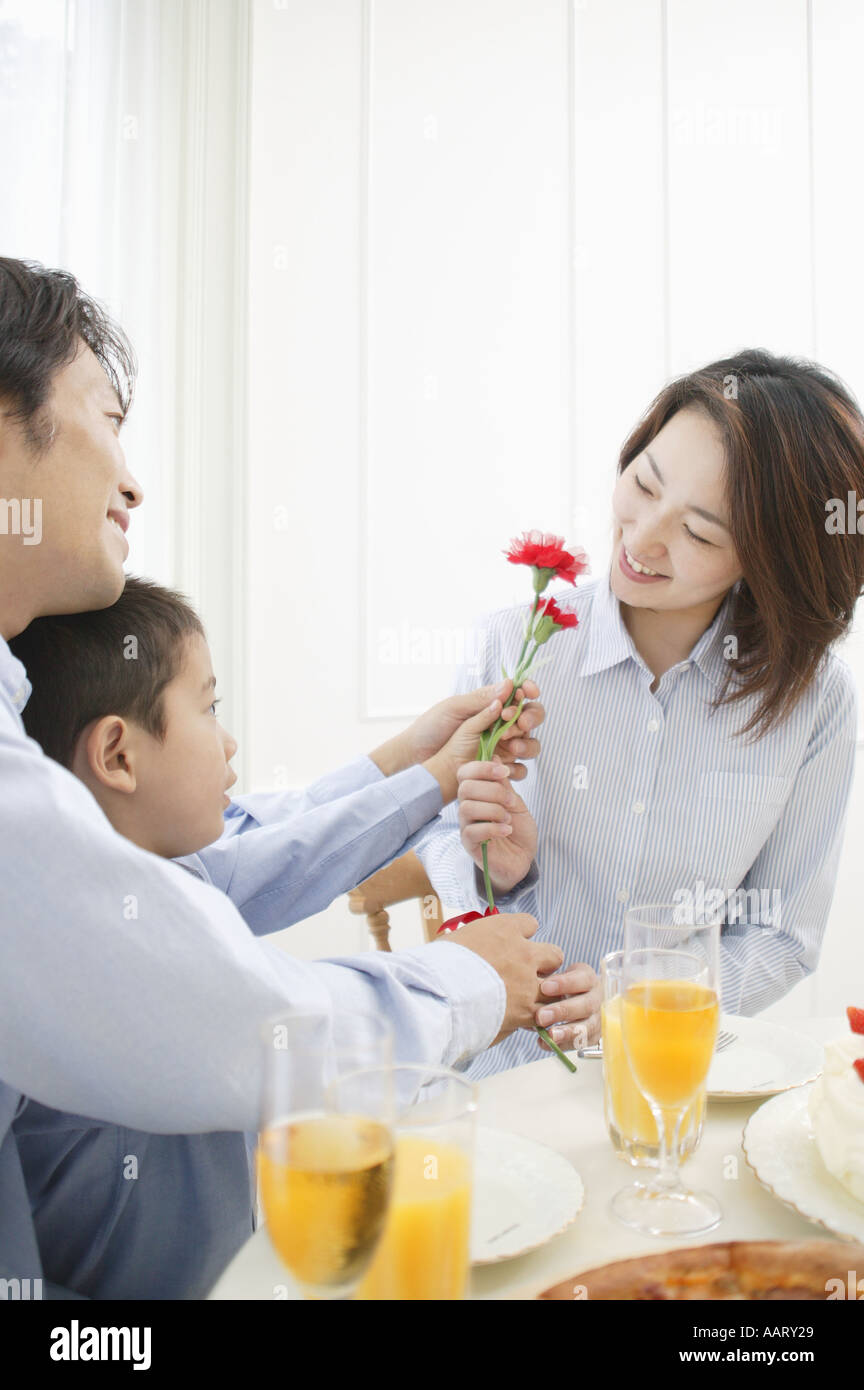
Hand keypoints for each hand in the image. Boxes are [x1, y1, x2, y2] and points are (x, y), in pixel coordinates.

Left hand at [369, 678, 544, 779]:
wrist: (417, 760)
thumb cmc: (430, 729)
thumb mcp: (453, 708)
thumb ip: (481, 700)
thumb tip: (508, 685)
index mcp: (489, 705)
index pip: (519, 694)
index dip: (528, 690)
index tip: (529, 692)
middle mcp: (500, 724)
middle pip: (531, 717)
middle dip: (531, 717)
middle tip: (520, 723)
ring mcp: (502, 747)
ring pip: (531, 744)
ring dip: (527, 743)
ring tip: (512, 747)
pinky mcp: (499, 768)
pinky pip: (519, 770)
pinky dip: (517, 768)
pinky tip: (505, 768)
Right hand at [438, 913, 563, 1044]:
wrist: (440, 995)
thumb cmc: (438, 965)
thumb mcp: (454, 940)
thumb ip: (473, 942)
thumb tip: (472, 948)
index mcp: (504, 929)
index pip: (530, 924)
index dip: (524, 935)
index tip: (514, 945)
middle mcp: (523, 952)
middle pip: (553, 953)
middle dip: (544, 963)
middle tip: (528, 974)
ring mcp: (528, 982)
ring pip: (557, 985)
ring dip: (546, 991)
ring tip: (529, 1000)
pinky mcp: (526, 1010)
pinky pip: (545, 1012)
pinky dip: (538, 1016)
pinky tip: (526, 1020)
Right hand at [457, 759, 536, 894]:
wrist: (523, 858)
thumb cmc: (518, 830)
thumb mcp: (515, 802)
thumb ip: (503, 784)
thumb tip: (493, 756)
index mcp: (477, 793)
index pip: (465, 772)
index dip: (482, 768)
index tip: (504, 771)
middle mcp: (468, 807)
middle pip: (465, 788)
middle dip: (492, 790)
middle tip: (510, 801)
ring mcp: (467, 826)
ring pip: (467, 808)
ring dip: (493, 810)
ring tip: (508, 818)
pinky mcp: (470, 844)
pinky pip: (472, 831)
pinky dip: (493, 828)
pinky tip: (506, 830)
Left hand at [534, 963, 601, 1051]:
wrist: (574, 1000)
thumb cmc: (561, 987)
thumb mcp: (556, 977)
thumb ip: (548, 982)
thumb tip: (527, 985)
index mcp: (588, 979)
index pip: (583, 979)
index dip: (565, 984)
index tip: (544, 987)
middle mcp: (596, 999)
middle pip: (586, 1005)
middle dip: (563, 1011)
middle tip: (541, 1016)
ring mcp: (596, 1018)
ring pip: (588, 1027)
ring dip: (567, 1032)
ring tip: (549, 1035)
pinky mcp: (592, 1036)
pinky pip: (581, 1043)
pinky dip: (563, 1045)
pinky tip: (547, 1043)